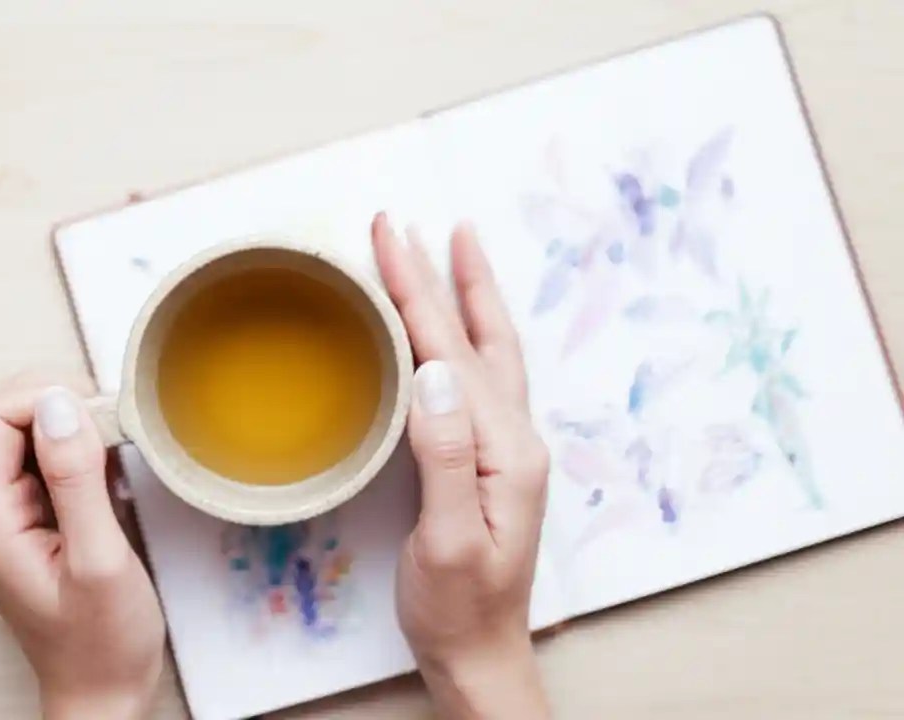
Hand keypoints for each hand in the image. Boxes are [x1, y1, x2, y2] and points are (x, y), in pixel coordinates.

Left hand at [0, 374, 164, 719]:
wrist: (101, 695)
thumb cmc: (104, 644)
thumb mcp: (101, 559)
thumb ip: (76, 478)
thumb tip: (58, 403)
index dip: (44, 398)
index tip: (98, 417)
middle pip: (6, 418)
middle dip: (60, 406)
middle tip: (114, 433)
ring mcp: (7, 519)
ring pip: (28, 436)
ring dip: (74, 431)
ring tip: (117, 463)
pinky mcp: (31, 523)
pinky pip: (46, 464)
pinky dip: (81, 456)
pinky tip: (110, 482)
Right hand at [372, 214, 551, 718]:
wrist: (481, 654)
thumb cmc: (458, 607)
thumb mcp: (446, 538)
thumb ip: (444, 454)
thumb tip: (431, 372)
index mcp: (505, 449)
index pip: (453, 353)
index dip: (417, 292)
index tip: (389, 238)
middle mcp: (514, 437)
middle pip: (478, 337)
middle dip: (443, 275)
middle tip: (410, 223)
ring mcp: (505, 446)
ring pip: (486, 351)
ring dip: (466, 296)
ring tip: (451, 247)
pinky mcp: (487, 458)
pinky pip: (476, 376)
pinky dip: (462, 334)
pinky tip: (450, 327)